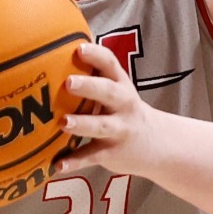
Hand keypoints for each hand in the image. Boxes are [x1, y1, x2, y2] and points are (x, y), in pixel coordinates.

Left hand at [57, 41, 159, 173]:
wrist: (157, 144)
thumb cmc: (123, 110)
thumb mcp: (117, 90)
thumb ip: (94, 76)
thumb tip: (55, 52)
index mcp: (120, 85)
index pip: (110, 64)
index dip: (96, 55)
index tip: (79, 49)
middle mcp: (123, 105)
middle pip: (108, 92)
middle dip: (89, 86)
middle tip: (68, 82)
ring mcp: (119, 129)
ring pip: (101, 125)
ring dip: (82, 124)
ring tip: (63, 123)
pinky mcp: (112, 152)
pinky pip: (92, 156)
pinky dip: (75, 161)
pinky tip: (58, 164)